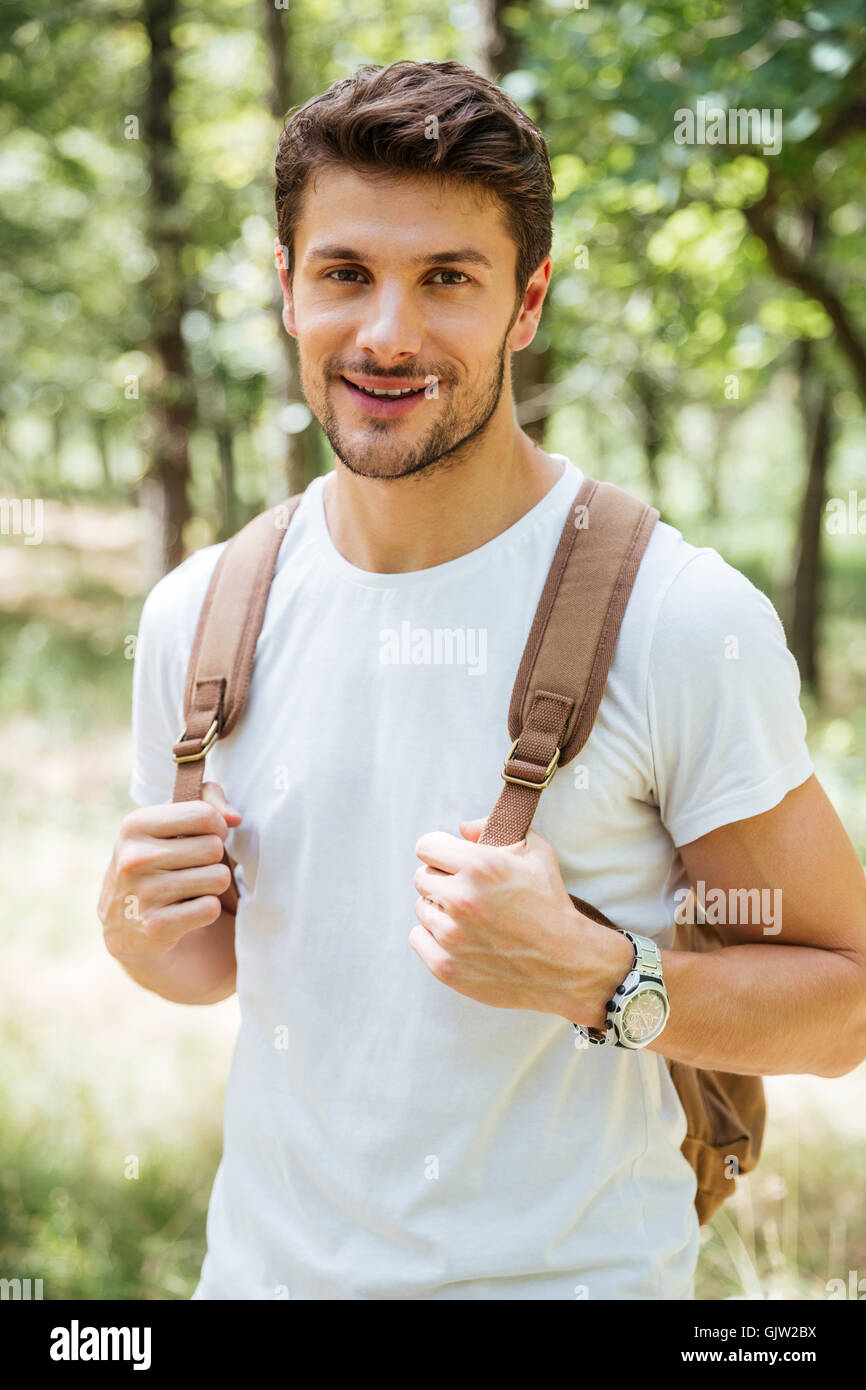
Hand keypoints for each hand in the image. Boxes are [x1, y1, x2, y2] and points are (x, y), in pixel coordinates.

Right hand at [98, 783, 241, 962]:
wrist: (121, 921)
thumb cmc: (155, 858)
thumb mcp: (167, 821)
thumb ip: (205, 799)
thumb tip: (235, 818)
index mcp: (135, 825)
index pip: (204, 815)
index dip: (216, 826)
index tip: (206, 835)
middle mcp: (134, 858)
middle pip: (214, 848)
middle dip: (213, 858)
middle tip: (193, 866)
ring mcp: (143, 894)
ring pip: (218, 878)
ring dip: (212, 883)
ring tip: (189, 886)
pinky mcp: (156, 926)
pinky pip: (211, 908)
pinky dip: (206, 909)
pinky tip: (184, 908)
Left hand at [410, 818, 632, 1024]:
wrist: (567, 964)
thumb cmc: (551, 905)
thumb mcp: (537, 852)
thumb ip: (495, 829)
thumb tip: (462, 828)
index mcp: (481, 866)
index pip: (426, 846)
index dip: (439, 850)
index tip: (449, 860)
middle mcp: (462, 899)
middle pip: (421, 877)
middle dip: (441, 879)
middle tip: (465, 890)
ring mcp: (452, 936)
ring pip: (422, 908)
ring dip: (440, 909)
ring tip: (470, 917)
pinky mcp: (446, 966)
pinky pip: (417, 938)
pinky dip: (433, 937)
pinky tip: (460, 937)